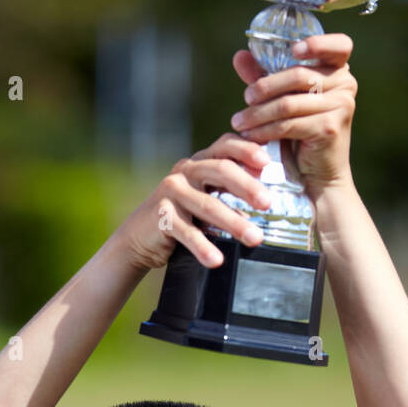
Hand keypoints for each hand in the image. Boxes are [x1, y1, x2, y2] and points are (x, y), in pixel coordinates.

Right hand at [116, 133, 272, 272]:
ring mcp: (171, 192)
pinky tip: (217, 260)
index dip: (247, 150)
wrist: (139, 236)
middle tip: (268, 203)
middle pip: (221, 170)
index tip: (267, 163)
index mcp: (200, 162)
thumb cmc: (180, 216)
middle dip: (247, 186)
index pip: (225, 146)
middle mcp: (185, 172)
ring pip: (208, 205)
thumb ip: (229, 192)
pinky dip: (203, 248)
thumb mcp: (205, 198)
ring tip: (255, 238)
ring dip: (234, 223)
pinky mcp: (161, 216)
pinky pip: (188, 233)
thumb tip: (264, 198)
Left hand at [228, 34, 356, 200]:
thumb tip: (240, 55)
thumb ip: (264, 76)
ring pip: (289, 103)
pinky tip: (250, 135)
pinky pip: (289, 124)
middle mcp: (345, 84)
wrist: (319, 176)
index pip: (338, 45)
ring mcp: (341, 106)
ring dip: (258, 113)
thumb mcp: (283, 99)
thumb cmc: (301, 134)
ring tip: (239, 122)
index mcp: (338, 70)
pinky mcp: (330, 127)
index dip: (317, 43)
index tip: (293, 50)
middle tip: (245, 99)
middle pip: (299, 75)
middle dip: (265, 87)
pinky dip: (265, 129)